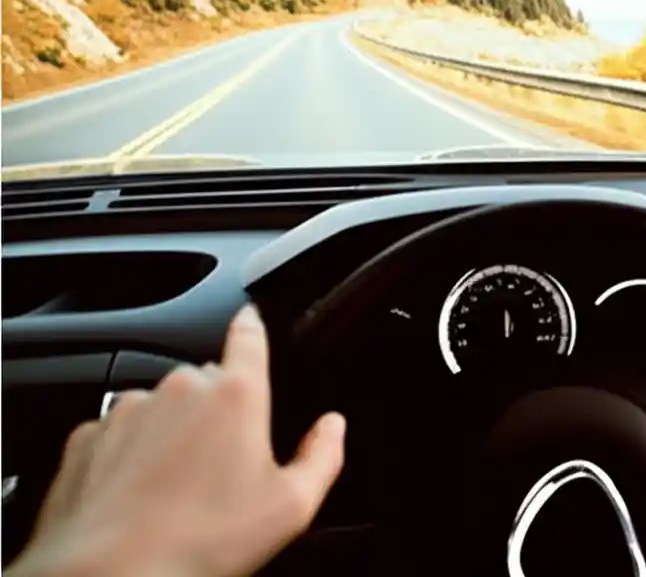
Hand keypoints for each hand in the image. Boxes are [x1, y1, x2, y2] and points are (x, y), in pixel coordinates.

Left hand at [10, 305, 345, 576]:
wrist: (111, 574)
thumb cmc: (201, 542)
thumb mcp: (291, 507)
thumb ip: (322, 456)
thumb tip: (333, 427)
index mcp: (235, 395)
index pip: (248, 337)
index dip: (252, 326)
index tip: (249, 320)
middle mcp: (179, 390)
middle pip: (206, 383)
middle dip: (217, 413)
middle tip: (224, 468)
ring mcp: (127, 411)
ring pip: (161, 408)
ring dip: (172, 434)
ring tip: (179, 491)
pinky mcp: (86, 438)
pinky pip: (118, 435)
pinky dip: (129, 456)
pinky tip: (140, 497)